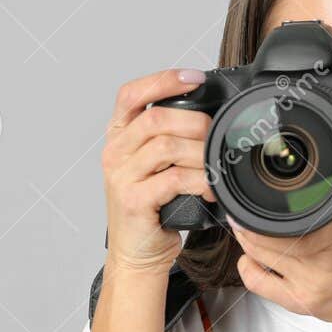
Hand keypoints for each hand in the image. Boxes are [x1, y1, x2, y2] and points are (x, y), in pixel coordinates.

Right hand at [100, 68, 215, 274]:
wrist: (138, 254)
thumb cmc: (154, 208)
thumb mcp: (156, 166)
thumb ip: (171, 138)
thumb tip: (211, 116)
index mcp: (119, 136)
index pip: (132, 94)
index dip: (163, 80)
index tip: (195, 78)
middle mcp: (115, 152)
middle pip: (156, 118)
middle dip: (196, 123)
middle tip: (216, 137)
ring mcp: (121, 177)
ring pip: (166, 147)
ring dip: (201, 154)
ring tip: (215, 166)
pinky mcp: (134, 201)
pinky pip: (173, 179)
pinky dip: (199, 180)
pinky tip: (210, 187)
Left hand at [227, 132, 331, 330]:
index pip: (292, 213)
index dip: (267, 200)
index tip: (259, 185)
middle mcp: (320, 261)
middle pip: (264, 233)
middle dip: (248, 216)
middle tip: (243, 202)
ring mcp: (307, 284)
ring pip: (257, 255)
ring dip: (246, 236)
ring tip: (246, 222)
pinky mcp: (299, 302)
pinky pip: (259, 284)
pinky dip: (248, 266)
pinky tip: (252, 255)